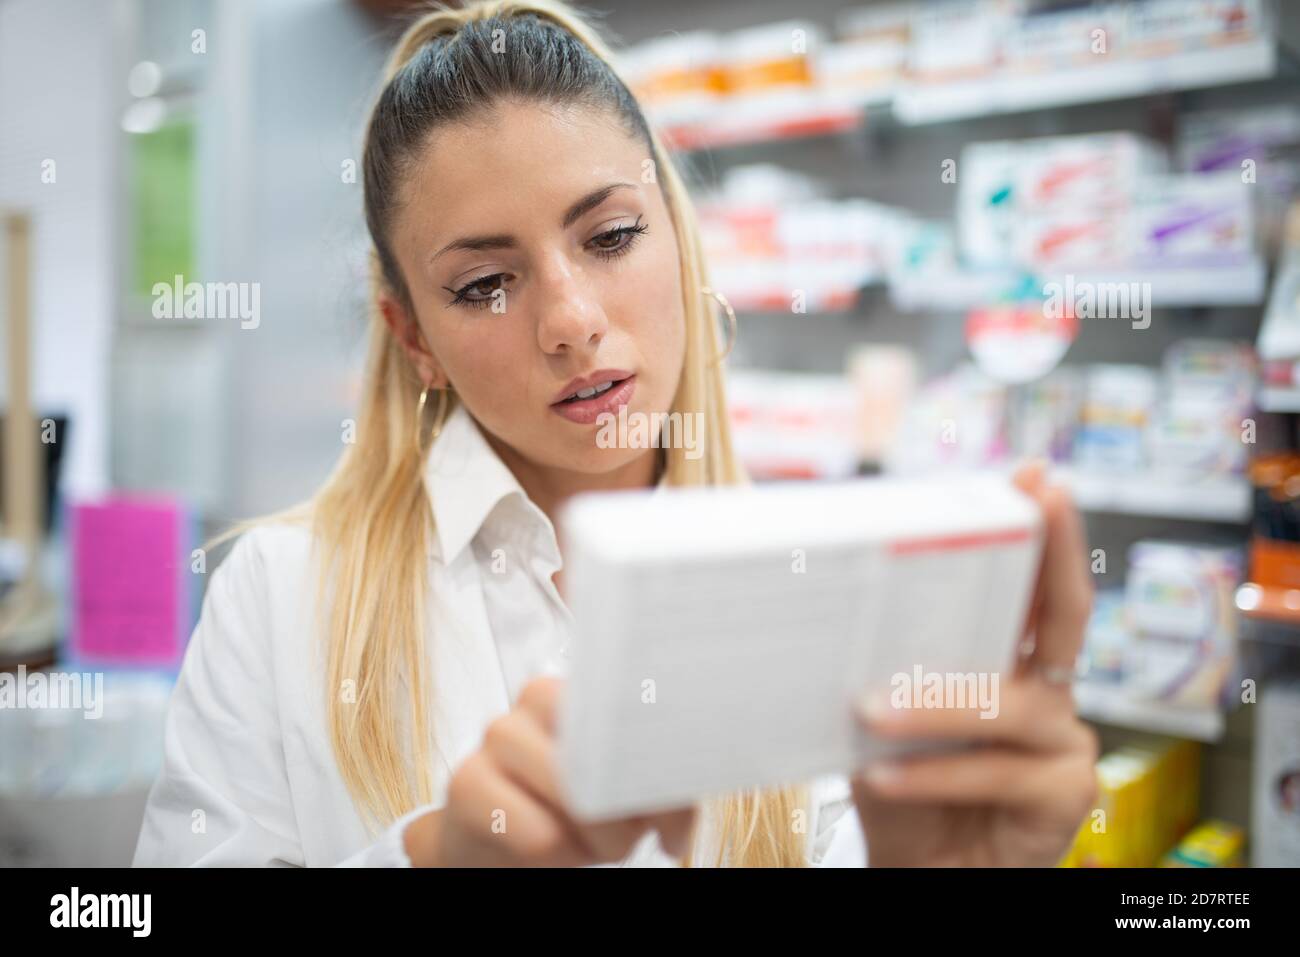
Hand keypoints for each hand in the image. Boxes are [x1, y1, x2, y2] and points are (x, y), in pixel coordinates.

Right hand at [405, 676, 695, 866]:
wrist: (500, 837)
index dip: (661, 766)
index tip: (672, 816)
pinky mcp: (467, 781)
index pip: (636, 709)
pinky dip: (558, 855)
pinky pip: (538, 831)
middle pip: (610, 754)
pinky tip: (552, 850)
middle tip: (633, 838)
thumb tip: (678, 824)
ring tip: (590, 845)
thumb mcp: (625, 799)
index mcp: (584, 688)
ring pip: (575, 795)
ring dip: (599, 840)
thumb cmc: (572, 810)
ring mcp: (498, 733)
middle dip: (631, 816)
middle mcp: (537, 697)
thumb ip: (660, 793)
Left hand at [849, 461, 1099, 866]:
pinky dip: (932, 774)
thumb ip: (883, 669)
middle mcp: (1046, 692)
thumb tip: (830, 606)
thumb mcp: (881, 720)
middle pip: (1065, 613)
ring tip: (869, 708)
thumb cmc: (901, 788)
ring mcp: (1064, 742)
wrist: (915, 871)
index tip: (1034, 477)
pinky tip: (882, 776)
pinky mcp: (1065, 795)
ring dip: (934, 703)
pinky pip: (994, 773)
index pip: (1027, 589)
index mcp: (1006, 662)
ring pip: (1006, 703)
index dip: (1038, 534)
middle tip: (1043, 494)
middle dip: (1057, 548)